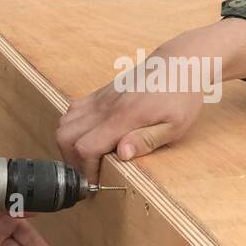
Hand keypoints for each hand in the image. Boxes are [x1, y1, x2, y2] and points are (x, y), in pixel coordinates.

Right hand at [56, 33, 215, 180]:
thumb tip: (122, 155)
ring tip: (88, 157)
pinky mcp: (101, 93)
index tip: (96, 183)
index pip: (86, 147)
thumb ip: (146, 140)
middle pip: (65, 136)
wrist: (179, 62)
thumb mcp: (174, 125)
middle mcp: (105, 107)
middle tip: (89, 172)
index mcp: (123, 117)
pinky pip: (72, 110)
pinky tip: (90, 136)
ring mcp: (100, 98)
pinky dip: (73, 127)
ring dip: (69, 144)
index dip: (86, 170)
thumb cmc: (181, 95)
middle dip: (72, 160)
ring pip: (64, 122)